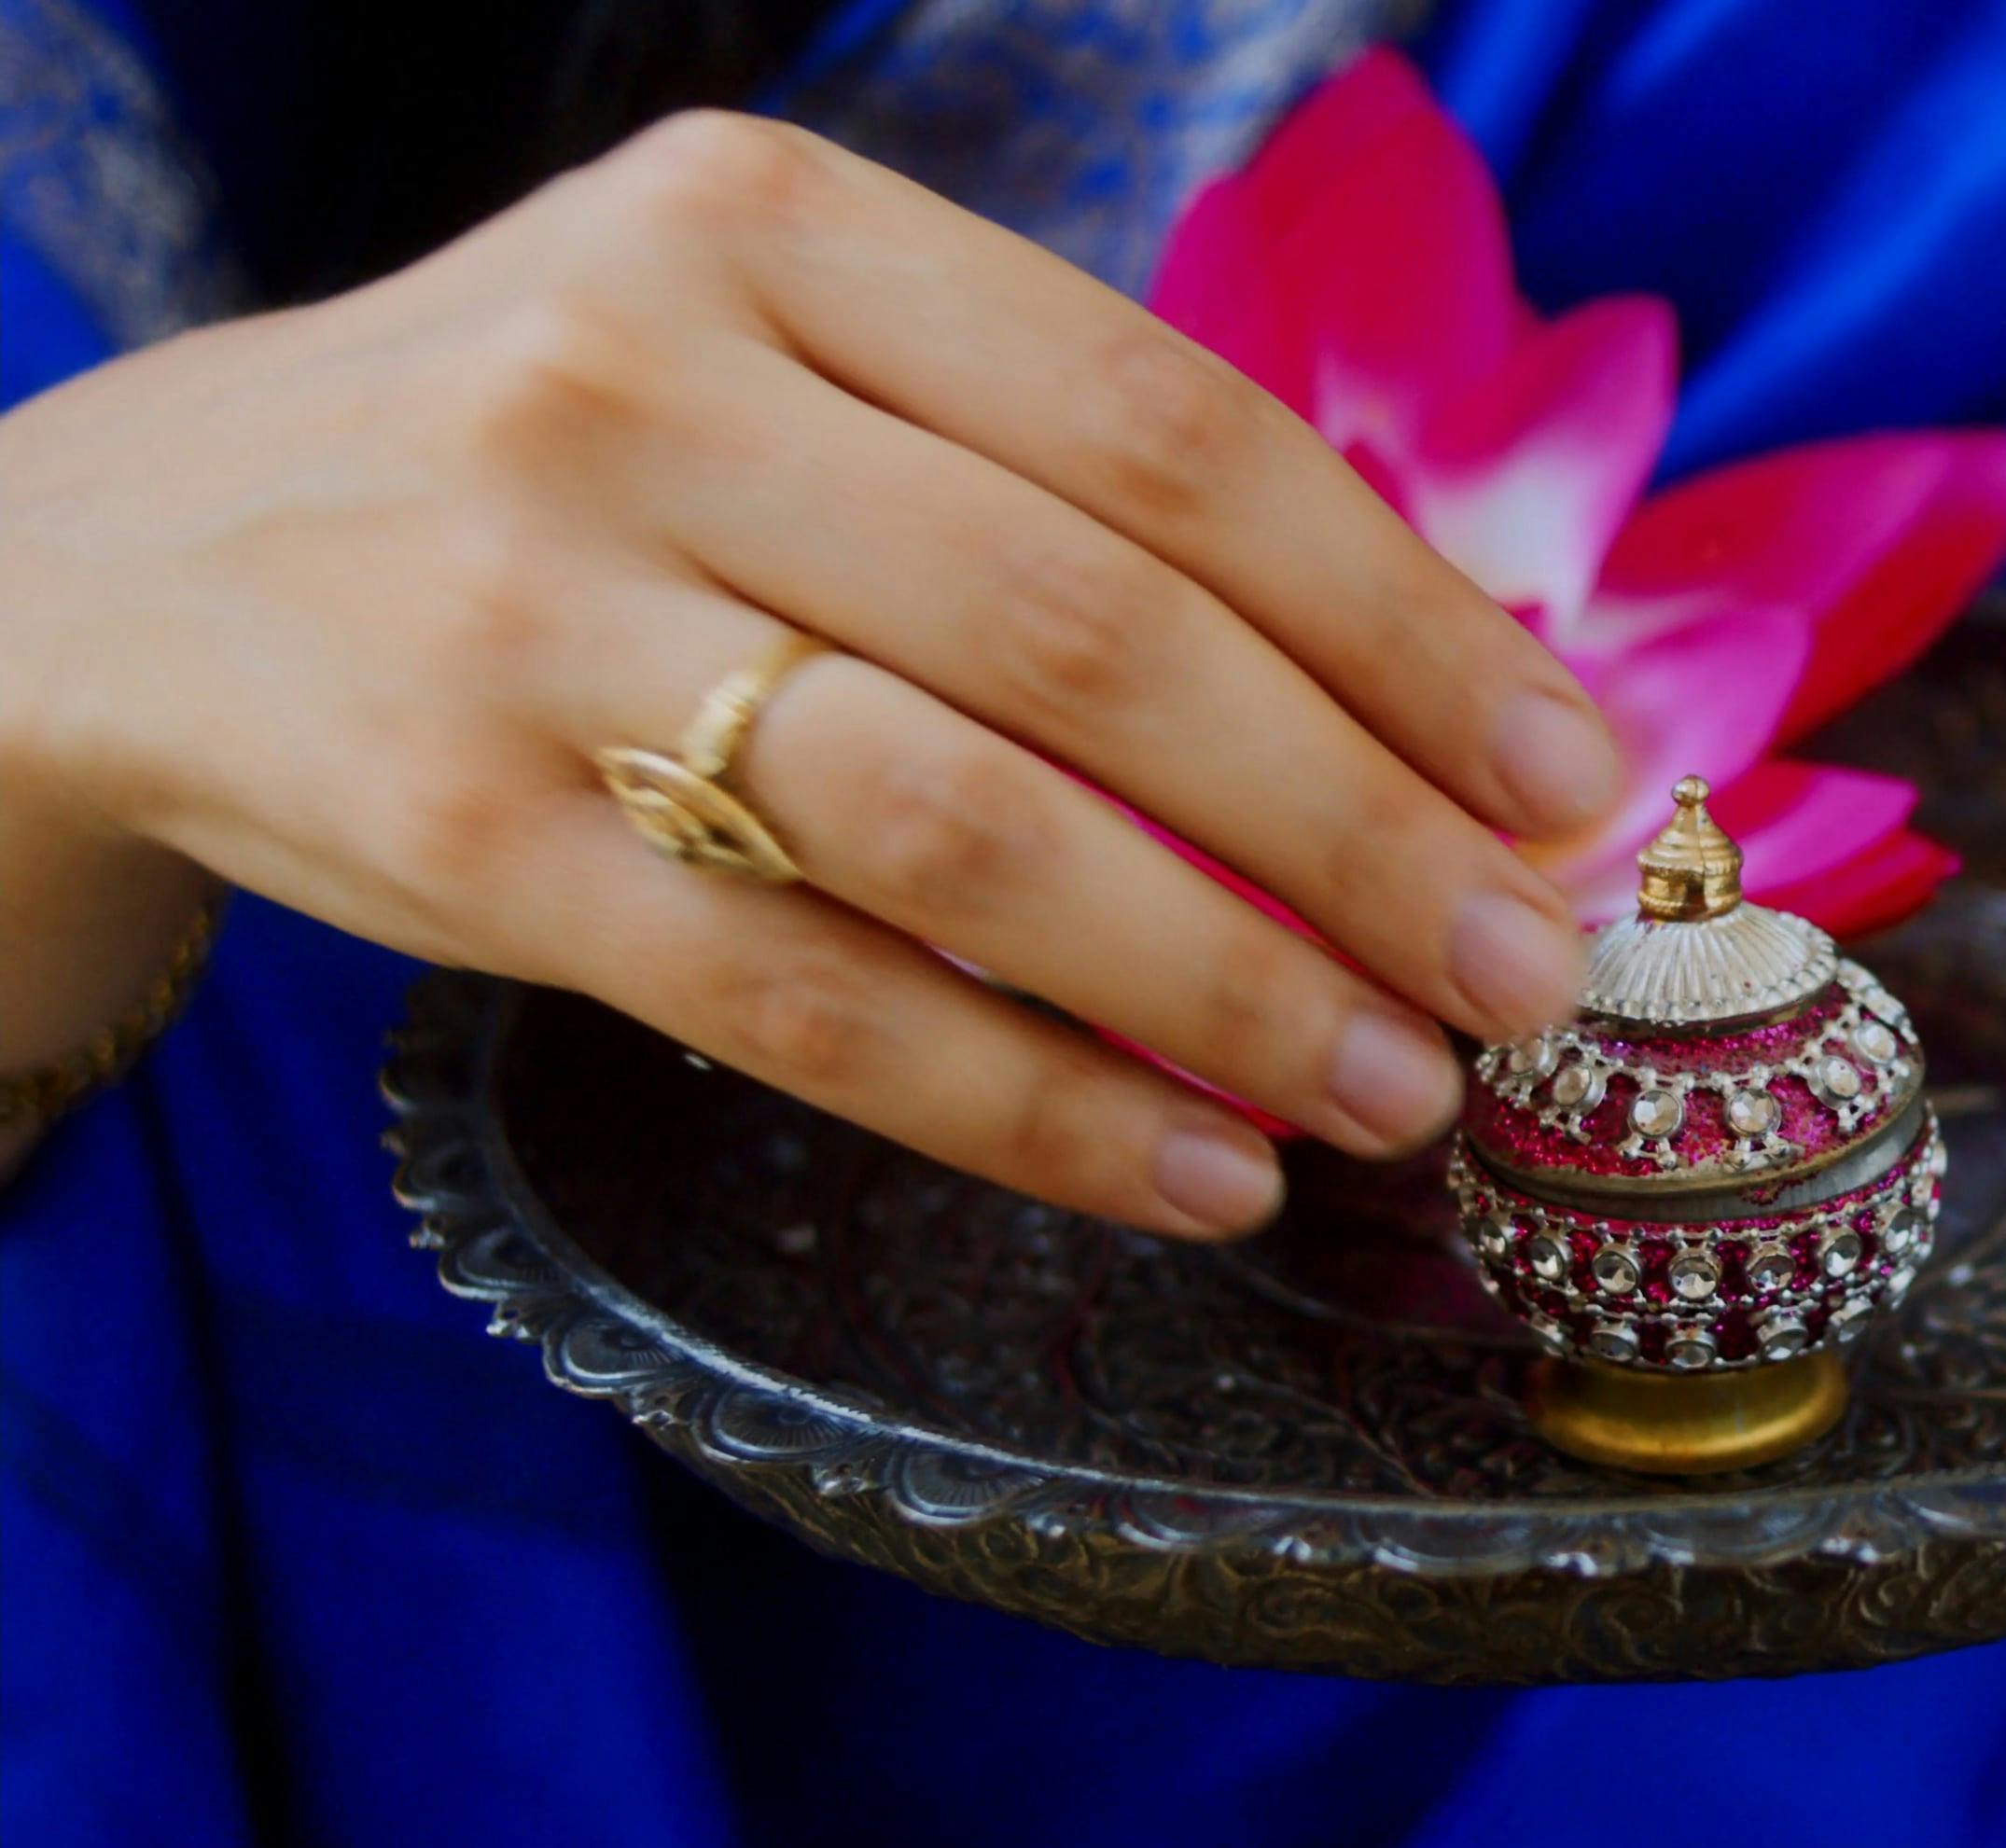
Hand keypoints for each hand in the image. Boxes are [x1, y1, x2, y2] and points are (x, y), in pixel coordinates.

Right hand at [0, 112, 1619, 1233]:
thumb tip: (1422, 682)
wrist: (152, 557)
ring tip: (1389, 1088)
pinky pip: (805, 1001)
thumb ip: (1046, 472)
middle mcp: (644, 380)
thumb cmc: (568, 469)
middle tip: (1518, 969)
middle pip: (1102, 632)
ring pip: (966, 825)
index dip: (1403, 620)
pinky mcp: (463, 825)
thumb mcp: (774, 361)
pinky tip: (1188, 1173)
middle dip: (1359, 827)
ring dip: (1226, 986)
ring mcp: (531, 604)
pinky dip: (1031, 1106)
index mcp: (774, 225)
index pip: (1170, 432)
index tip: (1562, 774)